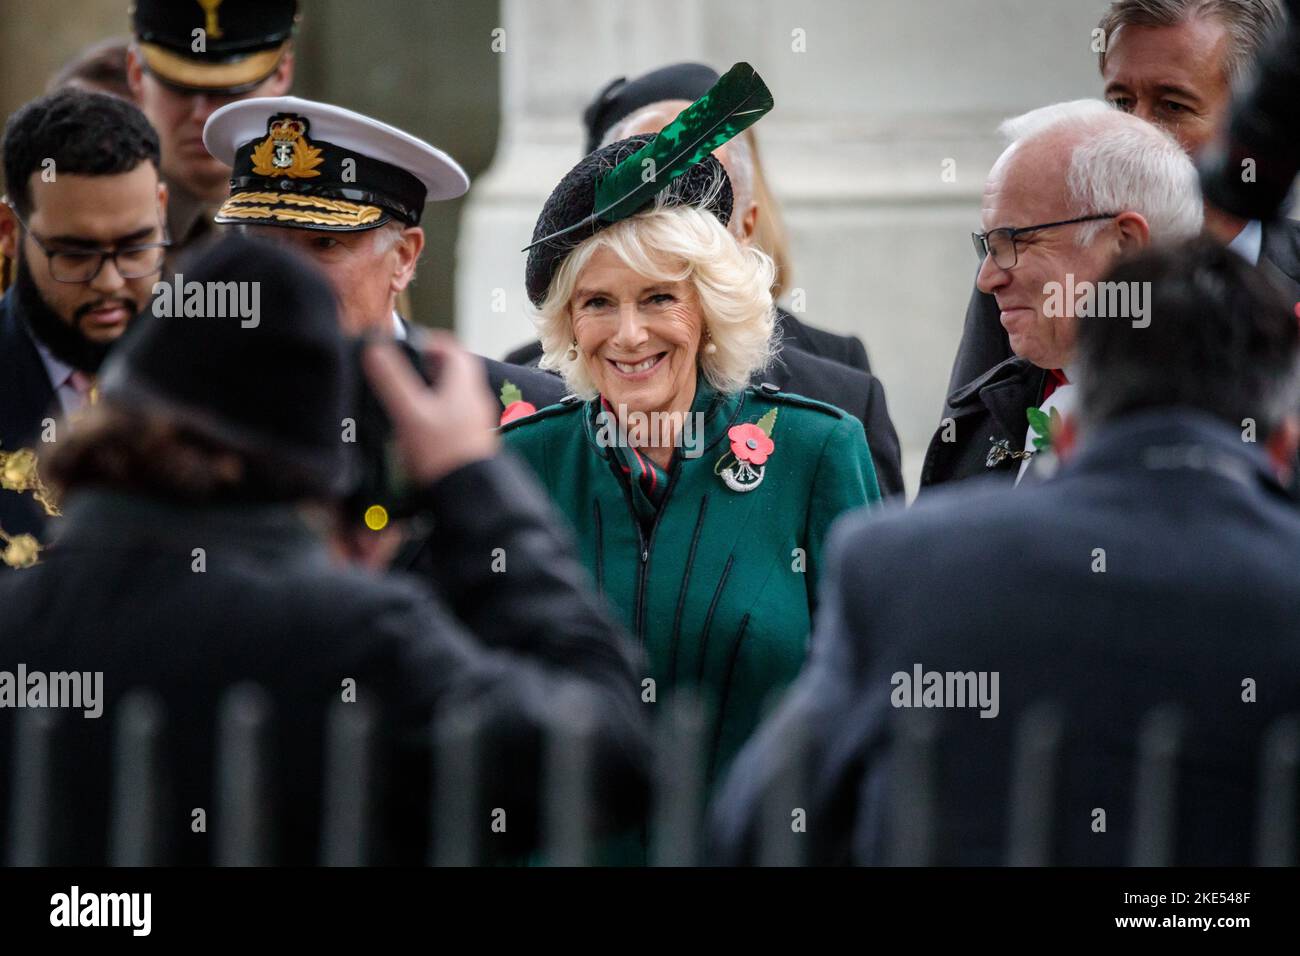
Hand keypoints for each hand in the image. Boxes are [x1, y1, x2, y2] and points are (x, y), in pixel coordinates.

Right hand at [362, 331, 499, 484]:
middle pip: (452, 370)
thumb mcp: (410, 413)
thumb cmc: (443, 456)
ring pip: (452, 393)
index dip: (429, 341)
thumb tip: (375, 350)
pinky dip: (434, 411)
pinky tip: (416, 426)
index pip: (452, 348)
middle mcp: (474, 400)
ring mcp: (474, 421)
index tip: (407, 347)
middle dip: (426, 366)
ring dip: (429, 389)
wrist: (467, 494)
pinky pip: (452, 415)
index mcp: (464, 386)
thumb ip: (392, 380)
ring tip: (404, 398)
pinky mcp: (469, 440)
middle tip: (402, 370)